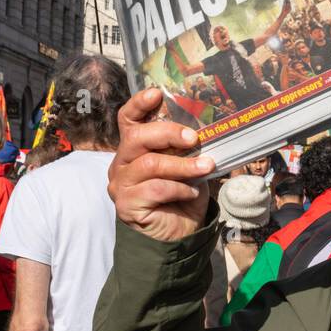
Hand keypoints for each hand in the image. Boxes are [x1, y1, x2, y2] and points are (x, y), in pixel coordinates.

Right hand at [108, 87, 213, 243]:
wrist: (179, 235)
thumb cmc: (183, 196)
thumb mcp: (188, 165)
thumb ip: (187, 148)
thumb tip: (208, 127)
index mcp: (134, 148)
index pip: (127, 120)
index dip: (139, 104)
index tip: (156, 94)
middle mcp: (122, 163)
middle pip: (137, 137)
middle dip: (168, 133)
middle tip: (194, 139)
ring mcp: (121, 185)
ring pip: (150, 163)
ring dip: (183, 165)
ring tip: (205, 167)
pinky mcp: (127, 205)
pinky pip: (155, 189)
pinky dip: (179, 188)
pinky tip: (192, 193)